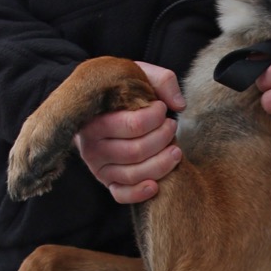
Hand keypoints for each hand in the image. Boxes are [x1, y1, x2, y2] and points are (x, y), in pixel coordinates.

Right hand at [74, 62, 184, 202]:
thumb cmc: (121, 92)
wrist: (99, 110)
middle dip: (163, 138)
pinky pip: (121, 195)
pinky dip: (139, 193)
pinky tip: (156, 185)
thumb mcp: (137, 76)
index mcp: (94, 120)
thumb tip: (178, 105)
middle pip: (136, 151)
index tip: (161, 108)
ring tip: (176, 149)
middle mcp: (91, 147)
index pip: (133, 125)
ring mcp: (98, 167)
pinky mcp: (107, 182)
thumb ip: (161, 80)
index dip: (156, 117)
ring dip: (161, 164)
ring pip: (134, 173)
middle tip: (172, 126)